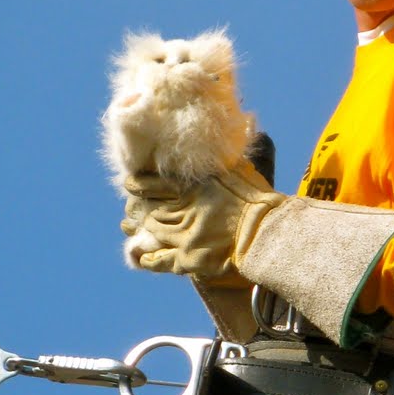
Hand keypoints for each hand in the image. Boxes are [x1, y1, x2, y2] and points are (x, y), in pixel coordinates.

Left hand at [121, 162, 282, 277]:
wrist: (264, 233)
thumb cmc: (256, 200)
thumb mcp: (237, 170)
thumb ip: (221, 159)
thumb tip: (224, 135)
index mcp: (192, 187)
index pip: (155, 184)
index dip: (139, 184)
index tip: (128, 184)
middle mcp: (183, 210)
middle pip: (151, 209)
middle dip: (139, 209)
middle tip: (129, 209)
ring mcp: (183, 235)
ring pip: (153, 231)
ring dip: (141, 230)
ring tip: (130, 227)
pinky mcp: (187, 258)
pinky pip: (160, 260)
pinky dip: (148, 258)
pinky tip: (141, 255)